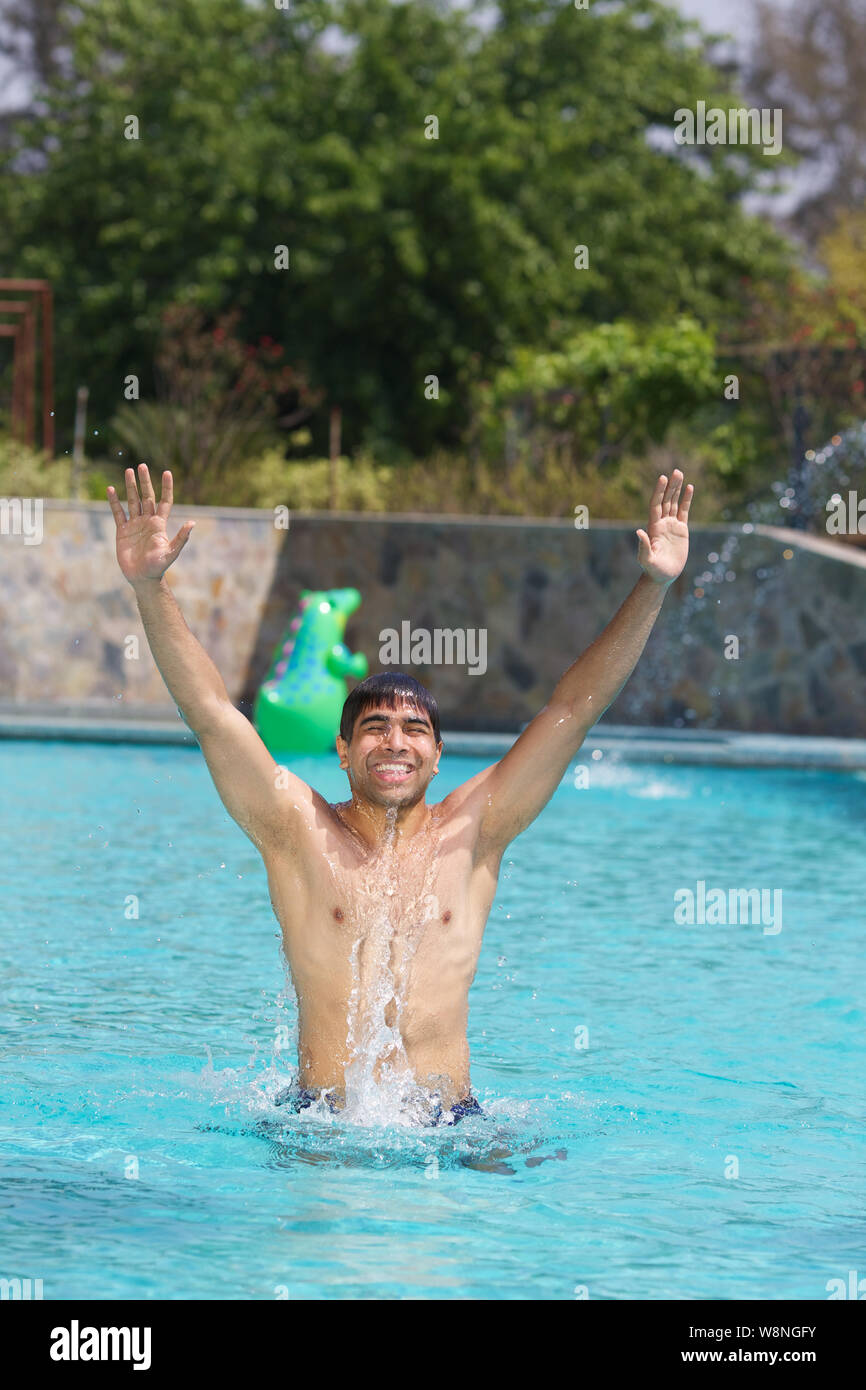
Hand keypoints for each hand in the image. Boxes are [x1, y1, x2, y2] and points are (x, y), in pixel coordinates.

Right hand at [108, 465, 194, 585]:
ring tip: (128, 471)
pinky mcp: (122, 531)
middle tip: (141, 465)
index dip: (166, 487)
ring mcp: (135, 525)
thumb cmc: (158, 567)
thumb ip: (181, 538)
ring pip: (132, 501)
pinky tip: (111, 490)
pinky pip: (118, 513)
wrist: (142, 578)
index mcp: (160, 524)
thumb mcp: (171, 552)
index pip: (164, 501)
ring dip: (130, 486)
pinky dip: (114, 502)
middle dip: (144, 481)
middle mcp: (147, 521)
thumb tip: (192, 523)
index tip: (166, 472)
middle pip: (146, 496)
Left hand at [636, 469, 692, 584]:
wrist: (663, 575)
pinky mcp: (681, 529)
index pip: (656, 504)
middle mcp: (661, 523)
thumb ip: (643, 546)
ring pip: (674, 502)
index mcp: (653, 527)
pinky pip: (684, 511)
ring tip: (680, 474)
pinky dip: (686, 500)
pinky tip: (690, 488)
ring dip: (677, 489)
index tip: (663, 478)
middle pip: (666, 500)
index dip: (659, 491)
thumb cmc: (653, 569)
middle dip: (670, 486)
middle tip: (676, 471)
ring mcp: (671, 525)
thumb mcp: (646, 559)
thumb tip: (639, 531)